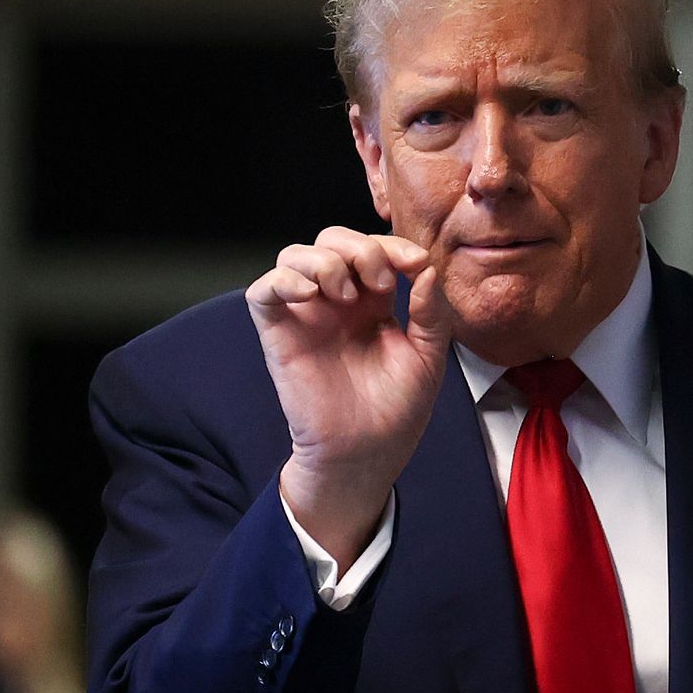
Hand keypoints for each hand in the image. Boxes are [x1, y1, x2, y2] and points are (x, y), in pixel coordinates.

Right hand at [246, 227, 449, 569]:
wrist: (368, 451)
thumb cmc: (398, 409)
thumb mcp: (428, 355)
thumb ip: (430, 311)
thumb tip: (428, 267)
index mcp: (372, 302)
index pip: (373, 249)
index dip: (392, 245)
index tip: (415, 263)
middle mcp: (336, 302)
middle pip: (331, 240)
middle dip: (358, 247)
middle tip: (379, 282)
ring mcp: (306, 315)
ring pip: (294, 255)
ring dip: (323, 259)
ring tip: (345, 293)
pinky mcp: (279, 333)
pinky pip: (262, 290)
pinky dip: (282, 280)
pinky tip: (310, 294)